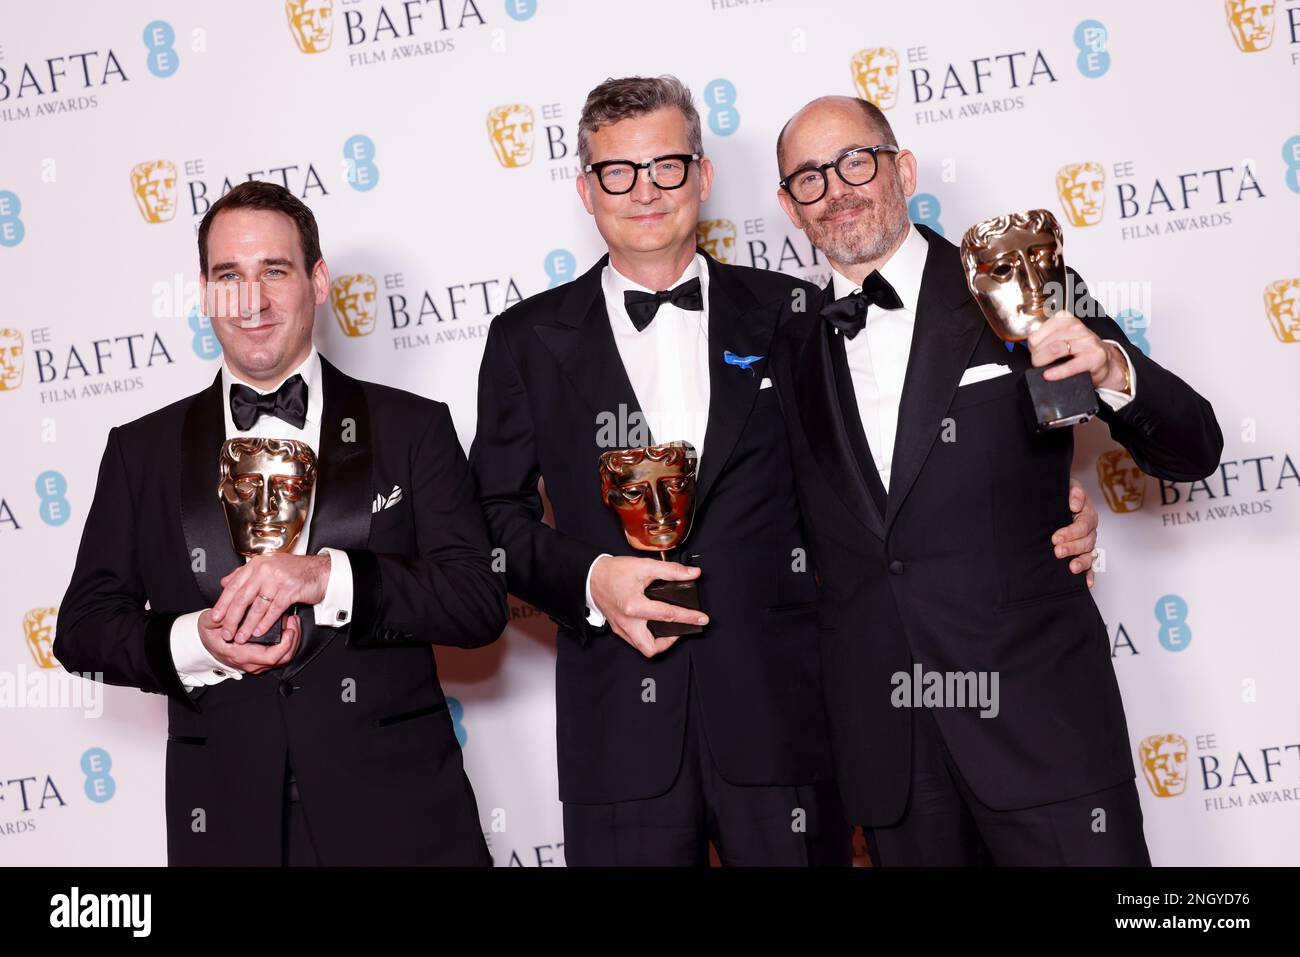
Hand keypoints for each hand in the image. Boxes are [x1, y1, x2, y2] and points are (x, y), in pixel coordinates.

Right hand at [199, 608, 301, 673]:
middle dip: (294, 640)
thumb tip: (225, 612)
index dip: (285, 644)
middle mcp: (250, 662)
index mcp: (240, 654)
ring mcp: (256, 663)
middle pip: (283, 658)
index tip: (289, 628)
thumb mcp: (209, 623)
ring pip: (283, 658)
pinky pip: (280, 655)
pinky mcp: (260, 660)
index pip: (271, 656)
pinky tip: (288, 628)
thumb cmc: (209, 634)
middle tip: (294, 622)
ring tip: (293, 623)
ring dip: (292, 641)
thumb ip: (217, 617)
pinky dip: (288, 642)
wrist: (204, 645)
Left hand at [211, 553, 329, 643]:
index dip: (223, 603)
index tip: (215, 617)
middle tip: (226, 632)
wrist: (321, 572)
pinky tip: (259, 632)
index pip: (233, 586)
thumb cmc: (296, 571)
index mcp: (256, 565)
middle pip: (242, 598)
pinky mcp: (289, 590)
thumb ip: (245, 574)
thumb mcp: (267, 567)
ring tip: (240, 637)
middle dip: (232, 618)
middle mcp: (264, 570)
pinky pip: (273, 610)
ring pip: (257, 607)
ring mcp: (277, 580)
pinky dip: (265, 623)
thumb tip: (225, 583)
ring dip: (247, 625)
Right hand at [589, 555, 708, 657]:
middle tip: (681, 630)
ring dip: (658, 642)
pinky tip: (654, 625)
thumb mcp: (644, 566)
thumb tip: (692, 574)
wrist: (591, 576)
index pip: (668, 615)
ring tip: (669, 629)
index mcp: (634, 606)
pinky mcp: (618, 629)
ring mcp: (621, 628)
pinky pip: (635, 641)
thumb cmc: (614, 571)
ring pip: (642, 648)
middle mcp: (627, 622)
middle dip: (670, 642)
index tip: (702, 619)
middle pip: (651, 648)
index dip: (689, 617)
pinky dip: (647, 636)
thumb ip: (670, 571)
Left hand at [1027, 311, 1127, 391]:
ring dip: (1044, 362)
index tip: (1033, 352)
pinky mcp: (1094, 357)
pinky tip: (1049, 375)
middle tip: (1037, 364)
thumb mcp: (1062, 338)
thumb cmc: (1080, 350)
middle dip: (1036, 356)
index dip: (1032, 346)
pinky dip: (1058, 372)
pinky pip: (1072, 365)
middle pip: (1046, 342)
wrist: (1104, 361)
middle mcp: (1077, 327)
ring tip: (1042, 369)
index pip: (1038, 332)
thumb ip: (1045, 338)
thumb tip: (1027, 348)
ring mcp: (1087, 341)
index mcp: (1065, 320)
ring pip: (1056, 349)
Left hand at [1052, 478, 1098, 587]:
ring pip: (1089, 554)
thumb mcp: (1067, 487)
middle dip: (1072, 547)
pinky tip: (1087, 583)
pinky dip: (1090, 574)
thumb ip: (1074, 492)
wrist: (1054, 500)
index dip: (1072, 532)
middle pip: (1086, 541)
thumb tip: (1075, 504)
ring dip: (1082, 562)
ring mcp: (1087, 542)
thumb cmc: (1061, 494)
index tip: (1056, 537)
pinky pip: (1091, 565)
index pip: (1083, 524)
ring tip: (1072, 568)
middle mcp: (1089, 529)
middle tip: (1057, 551)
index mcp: (1087, 513)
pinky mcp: (1083, 553)